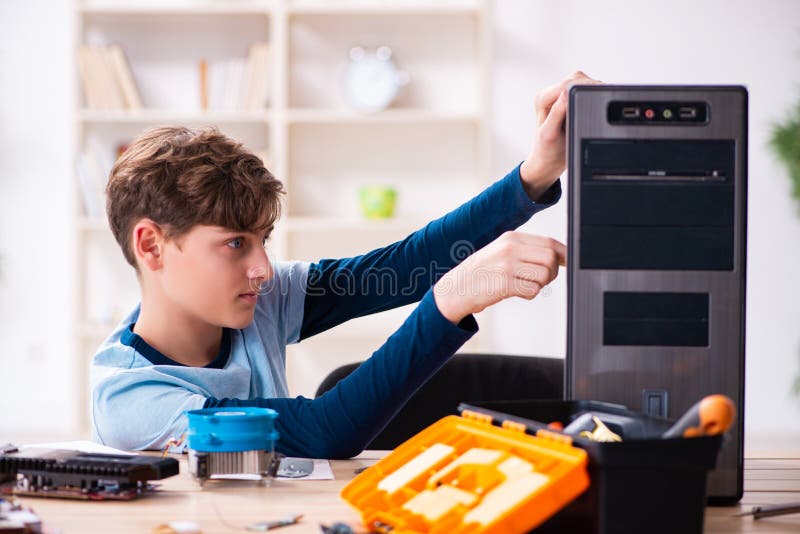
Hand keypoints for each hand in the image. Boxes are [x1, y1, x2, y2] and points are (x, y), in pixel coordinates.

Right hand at [433, 232, 566, 323]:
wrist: (456, 288)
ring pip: (545, 274)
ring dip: (540, 284)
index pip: (549, 242)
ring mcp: (507, 265)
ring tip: (525, 285)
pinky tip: (516, 292)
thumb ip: (526, 250)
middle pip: (550, 258)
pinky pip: (533, 290)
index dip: (563, 254)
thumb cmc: (481, 272)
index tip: (568, 262)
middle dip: (552, 272)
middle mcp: (510, 249)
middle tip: (541, 279)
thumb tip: (559, 256)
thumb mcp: (501, 251)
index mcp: (511, 238)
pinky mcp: (505, 283)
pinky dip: (529, 294)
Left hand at [520, 70, 601, 199]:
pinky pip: (585, 89)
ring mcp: (560, 97)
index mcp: (543, 99)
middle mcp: (550, 95)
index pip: (566, 83)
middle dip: (591, 86)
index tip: (600, 91)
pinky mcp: (569, 101)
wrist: (549, 162)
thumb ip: (557, 113)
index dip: (585, 85)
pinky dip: (593, 93)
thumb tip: (566, 94)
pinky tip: (596, 103)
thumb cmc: (547, 151)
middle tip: (602, 100)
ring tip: (598, 104)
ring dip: (593, 89)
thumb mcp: (550, 134)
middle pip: (576, 79)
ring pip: (582, 81)